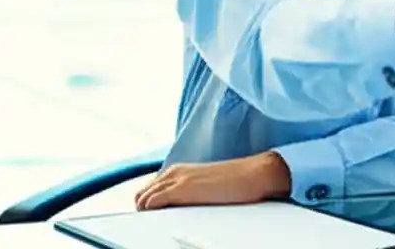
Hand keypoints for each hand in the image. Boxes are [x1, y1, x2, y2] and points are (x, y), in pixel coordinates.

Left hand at [134, 151, 290, 210]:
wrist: (253, 174)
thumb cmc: (236, 181)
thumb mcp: (206, 184)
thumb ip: (190, 191)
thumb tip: (179, 207)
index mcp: (179, 170)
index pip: (150, 188)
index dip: (147, 203)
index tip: (152, 216)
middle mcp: (174, 172)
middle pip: (141, 193)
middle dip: (142, 209)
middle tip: (152, 223)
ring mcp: (177, 180)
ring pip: (142, 198)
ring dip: (144, 212)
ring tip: (155, 224)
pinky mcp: (181, 190)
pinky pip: (152, 202)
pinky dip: (149, 213)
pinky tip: (158, 221)